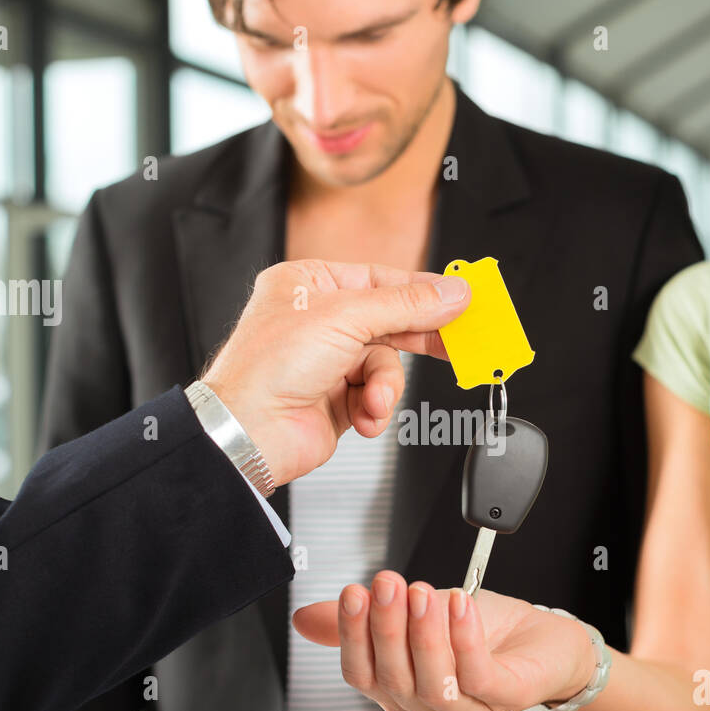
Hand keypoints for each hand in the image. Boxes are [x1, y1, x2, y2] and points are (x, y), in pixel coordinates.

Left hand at [201, 260, 468, 486]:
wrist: (250, 431)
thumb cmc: (268, 367)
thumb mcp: (346, 318)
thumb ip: (406, 305)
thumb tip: (450, 293)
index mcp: (308, 285)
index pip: (380, 279)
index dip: (422, 290)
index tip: (459, 298)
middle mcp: (316, 321)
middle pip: (388, 322)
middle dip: (418, 338)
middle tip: (456, 342)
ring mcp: (326, 362)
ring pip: (385, 365)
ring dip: (384, 386)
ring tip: (373, 398)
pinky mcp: (336, 398)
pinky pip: (375, 396)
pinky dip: (373, 408)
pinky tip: (362, 414)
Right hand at [291, 572, 596, 710]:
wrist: (545, 638)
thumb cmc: (484, 629)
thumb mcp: (415, 612)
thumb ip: (363, 617)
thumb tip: (304, 618)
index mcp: (401, 694)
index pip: (361, 675)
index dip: (352, 636)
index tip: (353, 592)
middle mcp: (430, 710)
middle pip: (393, 679)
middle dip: (385, 627)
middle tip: (388, 583)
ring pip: (432, 684)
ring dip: (422, 635)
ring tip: (421, 592)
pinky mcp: (505, 700)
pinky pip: (476, 676)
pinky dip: (463, 638)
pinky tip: (459, 603)